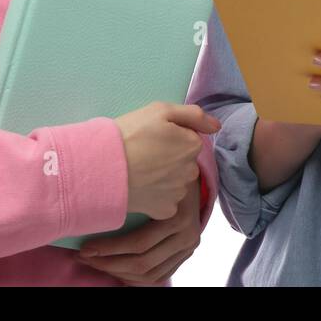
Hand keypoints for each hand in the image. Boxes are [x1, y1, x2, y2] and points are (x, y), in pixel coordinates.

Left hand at [75, 177, 202, 285]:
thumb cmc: (166, 172)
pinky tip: (117, 272)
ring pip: (149, 275)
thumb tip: (92, 204)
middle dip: (108, 263)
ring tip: (96, 263)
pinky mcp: (186, 254)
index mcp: (178, 216)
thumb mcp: (152, 178)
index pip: (139, 243)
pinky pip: (159, 276)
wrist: (195, 177)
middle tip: (84, 257)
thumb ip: (132, 193)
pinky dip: (136, 279)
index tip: (84, 248)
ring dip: (118, 273)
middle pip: (143, 262)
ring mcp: (188, 248)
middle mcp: (187, 236)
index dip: (109, 249)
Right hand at [114, 102, 218, 219]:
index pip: (189, 139)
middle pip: (184, 161)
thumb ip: (193, 115)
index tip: (153, 137)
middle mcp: (191, 171)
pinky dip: (157, 195)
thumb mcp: (161, 110)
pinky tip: (142, 187)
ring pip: (176, 181)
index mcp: (193, 145)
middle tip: (146, 153)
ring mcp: (179, 193)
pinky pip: (166, 201)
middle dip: (170, 157)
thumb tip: (216, 126)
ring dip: (164, 177)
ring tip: (141, 170)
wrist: (104, 167)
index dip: (171, 137)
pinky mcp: (166, 210)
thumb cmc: (132, 134)